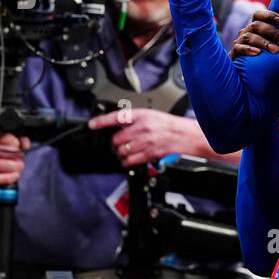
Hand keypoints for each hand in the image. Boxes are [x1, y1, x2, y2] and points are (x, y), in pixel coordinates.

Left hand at [88, 108, 209, 167]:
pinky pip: (131, 161)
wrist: (186, 135)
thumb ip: (134, 120)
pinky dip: (127, 162)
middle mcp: (142, 128)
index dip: (102, 121)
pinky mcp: (150, 154)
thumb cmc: (169, 125)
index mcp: (141, 115)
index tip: (92, 125)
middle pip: (117, 139)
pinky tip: (129, 159)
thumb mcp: (150, 116)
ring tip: (124, 152)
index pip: (116, 117)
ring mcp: (146, 142)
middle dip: (115, 143)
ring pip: (122, 151)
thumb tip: (118, 126)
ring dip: (120, 154)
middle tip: (118, 144)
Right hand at [231, 8, 278, 58]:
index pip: (258, 15)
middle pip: (256, 25)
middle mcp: (246, 33)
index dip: (269, 15)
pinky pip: (239, 49)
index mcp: (256, 29)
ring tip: (275, 50)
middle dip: (272, 31)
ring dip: (263, 42)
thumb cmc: (270, 63)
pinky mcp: (234, 55)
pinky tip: (257, 53)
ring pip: (248, 36)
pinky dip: (248, 49)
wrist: (255, 82)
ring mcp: (239, 44)